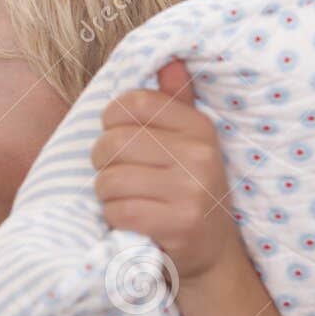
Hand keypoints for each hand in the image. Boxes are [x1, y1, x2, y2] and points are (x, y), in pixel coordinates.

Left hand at [92, 59, 241, 281]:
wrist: (210, 253)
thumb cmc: (185, 190)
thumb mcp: (187, 144)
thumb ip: (175, 103)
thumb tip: (171, 62)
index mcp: (199, 127)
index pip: (131, 104)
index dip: (111, 122)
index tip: (121, 140)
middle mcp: (200, 155)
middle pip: (111, 143)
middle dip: (104, 164)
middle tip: (121, 176)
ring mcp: (192, 190)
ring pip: (109, 180)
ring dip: (108, 195)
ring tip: (129, 200)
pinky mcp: (179, 224)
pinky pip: (118, 210)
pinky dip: (115, 218)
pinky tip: (132, 220)